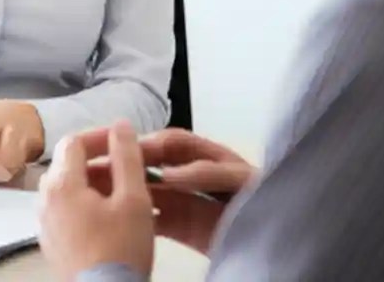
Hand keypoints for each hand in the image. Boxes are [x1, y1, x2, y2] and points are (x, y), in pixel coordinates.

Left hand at [38, 122, 155, 280]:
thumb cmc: (121, 250)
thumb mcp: (133, 199)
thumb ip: (127, 157)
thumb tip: (121, 126)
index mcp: (62, 185)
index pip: (74, 142)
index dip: (100, 136)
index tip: (124, 142)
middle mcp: (45, 200)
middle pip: (67, 165)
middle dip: (97, 162)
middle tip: (127, 172)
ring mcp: (45, 223)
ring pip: (66, 189)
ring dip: (92, 184)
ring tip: (121, 197)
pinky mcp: (51, 243)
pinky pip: (64, 211)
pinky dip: (84, 205)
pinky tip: (108, 220)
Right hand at [80, 127, 255, 253]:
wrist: (281, 240)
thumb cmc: (268, 202)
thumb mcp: (242, 181)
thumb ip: (208, 173)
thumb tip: (169, 173)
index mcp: (212, 156)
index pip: (174, 143)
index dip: (153, 147)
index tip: (134, 157)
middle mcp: (196, 175)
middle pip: (156, 165)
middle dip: (131, 166)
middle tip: (104, 170)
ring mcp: (190, 201)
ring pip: (151, 191)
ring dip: (129, 189)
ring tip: (102, 191)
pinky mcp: (186, 226)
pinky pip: (157, 218)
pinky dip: (139, 217)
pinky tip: (121, 220)